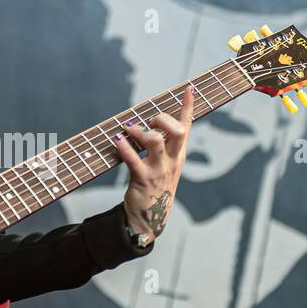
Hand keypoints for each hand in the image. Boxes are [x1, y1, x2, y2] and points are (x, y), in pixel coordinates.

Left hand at [113, 84, 194, 239]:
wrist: (150, 218)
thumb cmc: (156, 187)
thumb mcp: (167, 165)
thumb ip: (167, 146)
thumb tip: (159, 124)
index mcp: (178, 154)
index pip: (186, 126)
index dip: (188, 107)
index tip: (188, 89)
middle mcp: (171, 160)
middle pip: (178, 131)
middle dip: (163, 119)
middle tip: (149, 120)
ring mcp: (158, 170)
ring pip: (156, 142)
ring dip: (140, 131)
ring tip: (128, 129)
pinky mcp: (143, 179)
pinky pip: (134, 159)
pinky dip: (124, 147)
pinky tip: (117, 140)